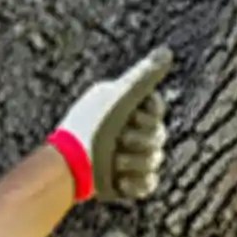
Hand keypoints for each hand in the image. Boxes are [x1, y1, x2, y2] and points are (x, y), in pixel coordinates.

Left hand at [49, 46, 172, 202]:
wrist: (69, 166)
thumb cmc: (92, 127)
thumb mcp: (119, 97)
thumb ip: (144, 75)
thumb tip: (167, 51)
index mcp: (123, 108)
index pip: (157, 110)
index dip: (148, 117)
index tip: (130, 117)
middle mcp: (126, 130)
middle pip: (159, 137)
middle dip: (139, 142)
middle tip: (118, 140)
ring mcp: (127, 157)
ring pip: (154, 161)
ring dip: (134, 162)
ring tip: (113, 162)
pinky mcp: (126, 182)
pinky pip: (149, 184)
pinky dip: (136, 183)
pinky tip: (120, 180)